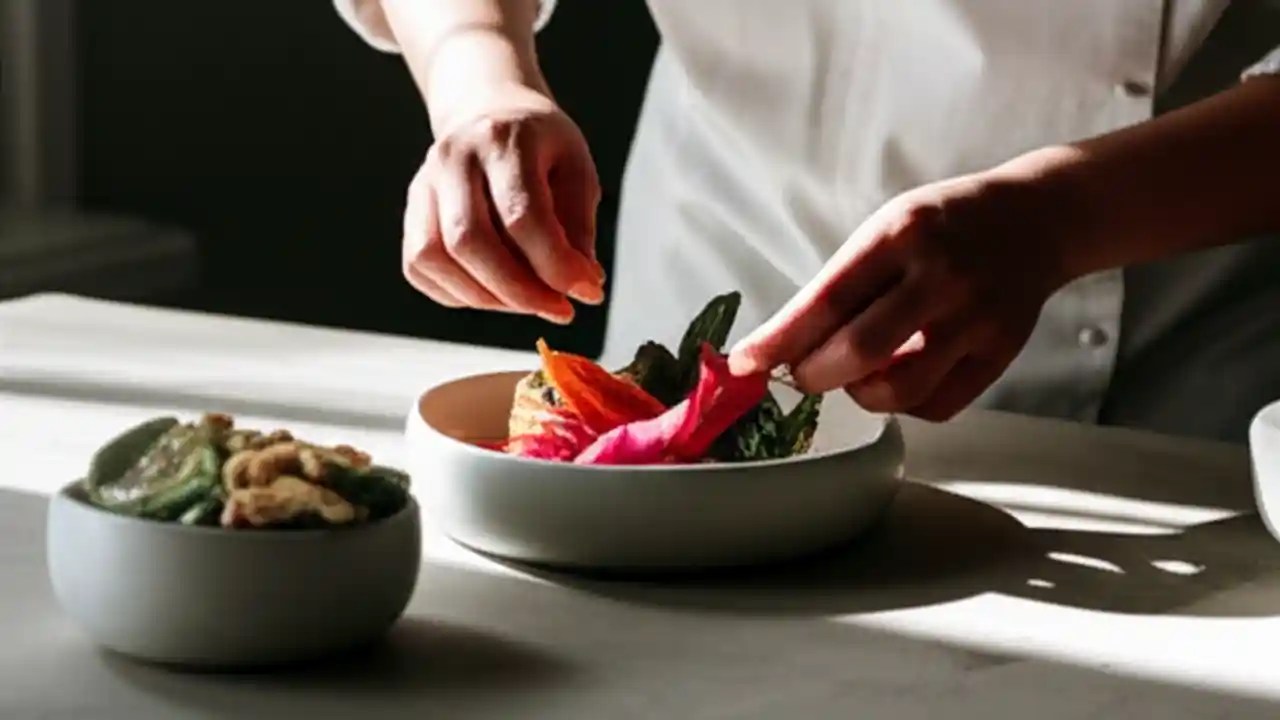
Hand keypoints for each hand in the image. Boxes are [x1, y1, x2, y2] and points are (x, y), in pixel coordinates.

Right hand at [402, 85, 603, 323]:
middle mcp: (453, 158)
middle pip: (469, 240)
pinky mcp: (410, 211)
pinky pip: (420, 267)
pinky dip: (459, 294)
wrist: (488, 112)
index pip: (522, 215)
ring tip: (528, 301)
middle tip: (557, 309)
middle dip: (519, 291)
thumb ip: (579, 228)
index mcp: (503, 139)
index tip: (587, 292)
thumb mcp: (576, 171)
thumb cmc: (540, 147)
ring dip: (487, 298)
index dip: (556, 265)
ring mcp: (423, 183)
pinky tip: (495, 292)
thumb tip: (580, 284)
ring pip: (435, 258)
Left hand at [729, 159, 1078, 420]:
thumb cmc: (944, 225)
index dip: (780, 340)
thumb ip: (843, 285)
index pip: (827, 300)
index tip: (745, 363)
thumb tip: (786, 346)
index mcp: (901, 236)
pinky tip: (899, 377)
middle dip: (814, 375)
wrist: (1036, 220)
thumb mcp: (887, 228)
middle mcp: (940, 277)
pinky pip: (937, 405)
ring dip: (860, 394)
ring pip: (900, 389)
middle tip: (803, 373)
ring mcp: (976, 319)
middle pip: (859, 352)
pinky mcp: (1001, 354)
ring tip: (856, 373)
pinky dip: (904, 403)